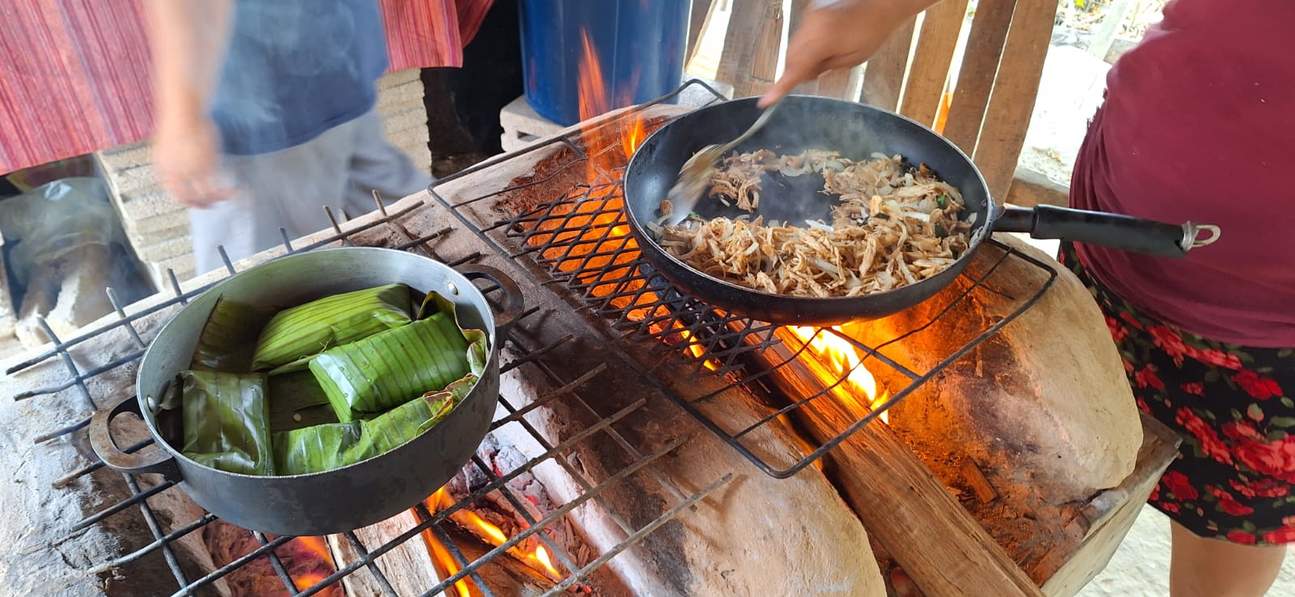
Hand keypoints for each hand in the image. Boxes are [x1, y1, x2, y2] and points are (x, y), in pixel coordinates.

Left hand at [152, 112, 233, 207]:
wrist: (182, 112)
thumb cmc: (178, 122)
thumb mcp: (169, 145)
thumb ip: (174, 160)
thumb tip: (184, 168)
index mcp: (162, 169)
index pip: (173, 192)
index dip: (186, 199)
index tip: (196, 200)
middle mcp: (174, 175)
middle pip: (187, 198)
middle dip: (200, 204)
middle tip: (211, 205)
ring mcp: (189, 173)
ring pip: (203, 196)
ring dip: (216, 199)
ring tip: (227, 197)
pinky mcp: (205, 169)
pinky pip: (215, 187)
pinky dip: (225, 193)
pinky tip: (233, 191)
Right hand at [759, 0, 926, 106]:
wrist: (881, 2)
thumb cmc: (872, 32)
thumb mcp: (852, 60)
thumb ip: (825, 68)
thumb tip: (808, 74)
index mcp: (822, 39)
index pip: (795, 69)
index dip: (780, 87)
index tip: (766, 101)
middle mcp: (811, 25)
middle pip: (791, 56)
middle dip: (798, 70)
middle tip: (816, 74)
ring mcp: (810, 15)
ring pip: (795, 45)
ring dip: (803, 57)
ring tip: (826, 57)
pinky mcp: (812, 10)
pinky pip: (802, 33)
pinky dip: (808, 44)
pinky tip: (824, 44)